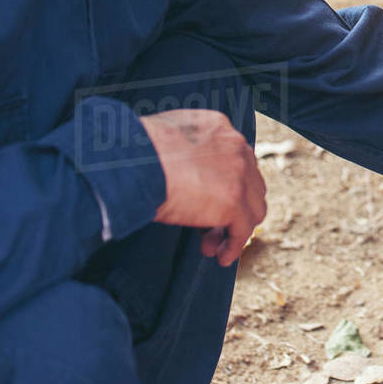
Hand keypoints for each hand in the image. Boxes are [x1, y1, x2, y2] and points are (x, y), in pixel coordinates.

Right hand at [139, 108, 266, 266]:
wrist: (129, 162)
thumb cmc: (132, 153)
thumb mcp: (165, 140)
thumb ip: (184, 153)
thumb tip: (181, 177)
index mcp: (218, 127)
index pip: (234, 160)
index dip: (225, 185)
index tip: (208, 202)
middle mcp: (236, 145)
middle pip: (248, 183)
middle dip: (231, 208)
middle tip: (208, 228)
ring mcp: (239, 172)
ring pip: (252, 207)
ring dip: (232, 229)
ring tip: (209, 245)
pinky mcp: (234, 201)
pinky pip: (243, 230)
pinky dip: (234, 246)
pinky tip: (221, 257)